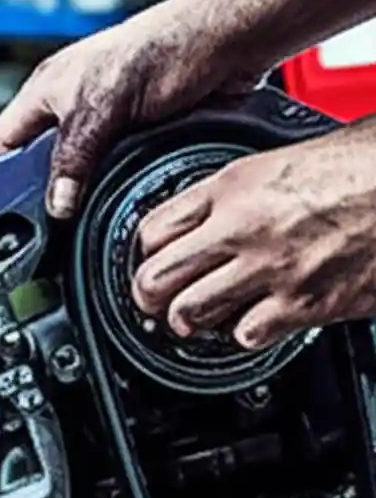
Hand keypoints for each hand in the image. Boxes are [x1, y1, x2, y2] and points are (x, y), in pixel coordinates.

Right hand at [0, 7, 266, 218]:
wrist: (231, 43)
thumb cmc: (166, 45)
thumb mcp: (103, 105)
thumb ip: (73, 155)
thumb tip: (56, 203)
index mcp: (46, 92)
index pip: (2, 144)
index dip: (0, 176)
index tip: (8, 210)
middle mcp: (72, 110)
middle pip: (42, 166)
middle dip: (51, 191)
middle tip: (59, 217)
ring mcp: (106, 127)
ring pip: (83, 176)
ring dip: (92, 192)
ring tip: (96, 208)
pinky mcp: (140, 141)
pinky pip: (120, 176)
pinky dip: (124, 187)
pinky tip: (129, 195)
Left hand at [130, 122, 375, 349]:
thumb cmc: (359, 166)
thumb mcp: (277, 162)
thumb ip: (232, 193)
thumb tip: (199, 218)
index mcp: (230, 188)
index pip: (151, 230)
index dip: (144, 251)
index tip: (149, 260)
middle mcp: (242, 229)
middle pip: (156, 277)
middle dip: (147, 294)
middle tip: (153, 300)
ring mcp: (271, 269)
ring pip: (190, 312)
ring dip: (186, 320)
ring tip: (192, 318)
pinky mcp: (305, 303)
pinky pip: (246, 335)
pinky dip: (243, 335)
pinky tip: (249, 323)